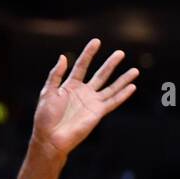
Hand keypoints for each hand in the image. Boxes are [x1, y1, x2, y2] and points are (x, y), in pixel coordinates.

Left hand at [30, 38, 137, 157]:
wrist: (50, 137)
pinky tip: (132, 87)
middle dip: (110, 64)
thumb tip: (63, 57)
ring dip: (123, 79)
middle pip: (100, 74)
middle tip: (121, 53)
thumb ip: (56, 75)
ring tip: (134, 70)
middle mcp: (83, 92)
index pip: (82, 66)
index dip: (89, 54)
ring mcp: (92, 102)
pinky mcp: (98, 112)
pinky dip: (123, 94)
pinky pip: (113, 101)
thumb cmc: (45, 116)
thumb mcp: (48, 92)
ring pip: (111, 87)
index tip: (97, 41)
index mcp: (69, 85)